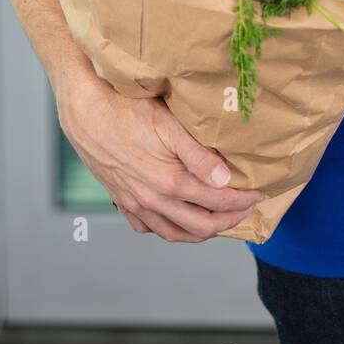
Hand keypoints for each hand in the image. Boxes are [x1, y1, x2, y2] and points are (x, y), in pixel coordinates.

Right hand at [56, 64, 262, 241]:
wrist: (85, 112)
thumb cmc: (127, 110)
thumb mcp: (168, 125)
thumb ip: (198, 155)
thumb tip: (225, 180)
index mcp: (168, 183)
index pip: (217, 201)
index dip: (242, 201)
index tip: (258, 194)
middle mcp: (152, 200)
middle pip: (200, 225)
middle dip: (228, 221)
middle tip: (246, 211)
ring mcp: (135, 204)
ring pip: (174, 233)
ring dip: (201, 232)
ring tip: (219, 222)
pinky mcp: (121, 200)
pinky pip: (148, 228)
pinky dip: (168, 229)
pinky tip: (178, 219)